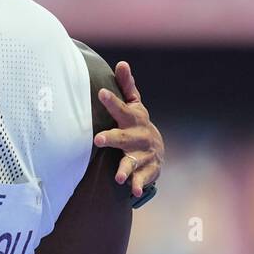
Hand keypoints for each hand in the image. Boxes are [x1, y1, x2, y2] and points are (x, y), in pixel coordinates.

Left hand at [93, 61, 164, 198]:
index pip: (122, 108)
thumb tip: (122, 62)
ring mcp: (144, 154)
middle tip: (97, 140)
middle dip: (112, 138)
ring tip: (117, 177)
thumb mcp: (134, 104)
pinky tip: (134, 191)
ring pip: (133, 161)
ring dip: (125, 168)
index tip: (100, 93)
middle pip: (124, 137)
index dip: (112, 101)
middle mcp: (139, 136)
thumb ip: (126, 86)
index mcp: (133, 119)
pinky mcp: (148, 170)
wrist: (156, 149)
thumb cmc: (135, 122)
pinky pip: (143, 178)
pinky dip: (139, 185)